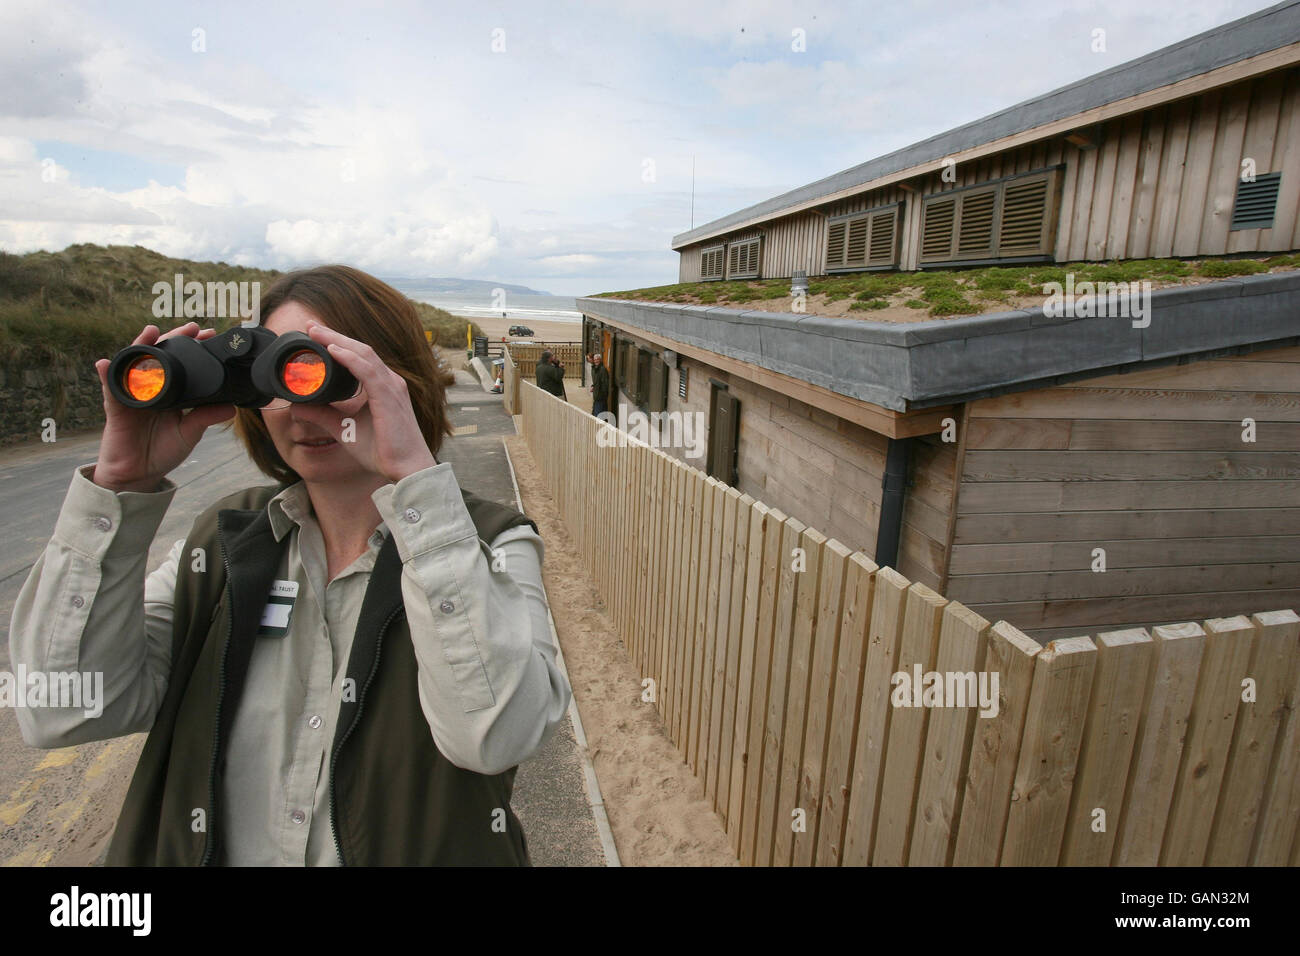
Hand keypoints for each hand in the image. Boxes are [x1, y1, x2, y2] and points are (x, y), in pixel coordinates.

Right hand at [92, 322, 234, 492]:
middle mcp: (151, 388)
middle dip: (173, 338)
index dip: (192, 348)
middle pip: (160, 356)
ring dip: (141, 346)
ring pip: (135, 364)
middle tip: (190, 327)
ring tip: (151, 332)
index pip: (181, 363)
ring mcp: (133, 394)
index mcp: (171, 392)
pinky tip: (106, 363)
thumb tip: (231, 407)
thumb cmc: (162, 452)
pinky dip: (108, 374)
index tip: (208, 335)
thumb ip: (205, 418)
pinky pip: (110, 388)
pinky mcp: (116, 406)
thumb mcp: (189, 433)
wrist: (138, 474)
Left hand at [286, 321, 436, 482]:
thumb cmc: (383, 450)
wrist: (406, 469)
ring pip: (363, 354)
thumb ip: (322, 415)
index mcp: (382, 386)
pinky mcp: (389, 397)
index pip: (359, 357)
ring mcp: (391, 387)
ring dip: (338, 341)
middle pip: (360, 350)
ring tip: (316, 333)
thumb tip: (297, 406)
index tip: (315, 336)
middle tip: (310, 325)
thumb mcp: (344, 429)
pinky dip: (349, 358)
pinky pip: (368, 371)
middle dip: (334, 335)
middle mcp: (389, 381)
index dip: (338, 343)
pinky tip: (332, 350)